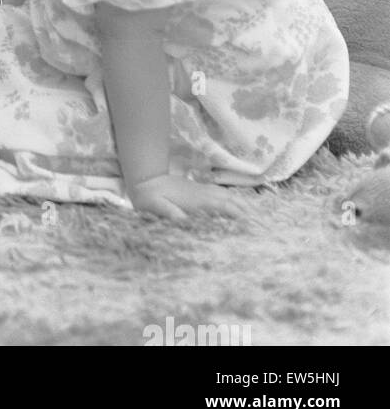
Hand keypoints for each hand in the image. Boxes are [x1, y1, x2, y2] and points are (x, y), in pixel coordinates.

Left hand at [128, 173, 247, 220]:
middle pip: (233, 202)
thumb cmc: (150, 197)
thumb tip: (183, 221)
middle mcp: (206, 195)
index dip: (241, 219)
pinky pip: (223, 194)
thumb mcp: (156, 207)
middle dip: (248, 214)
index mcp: (199, 202)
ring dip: (244, 207)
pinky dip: (234, 201)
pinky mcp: (200, 190)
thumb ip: (170, 213)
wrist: (144, 178)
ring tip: (258, 220)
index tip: (255, 229)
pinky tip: (239, 206)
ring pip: (229, 197)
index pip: (226, 209)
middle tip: (264, 227)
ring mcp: (204, 191)